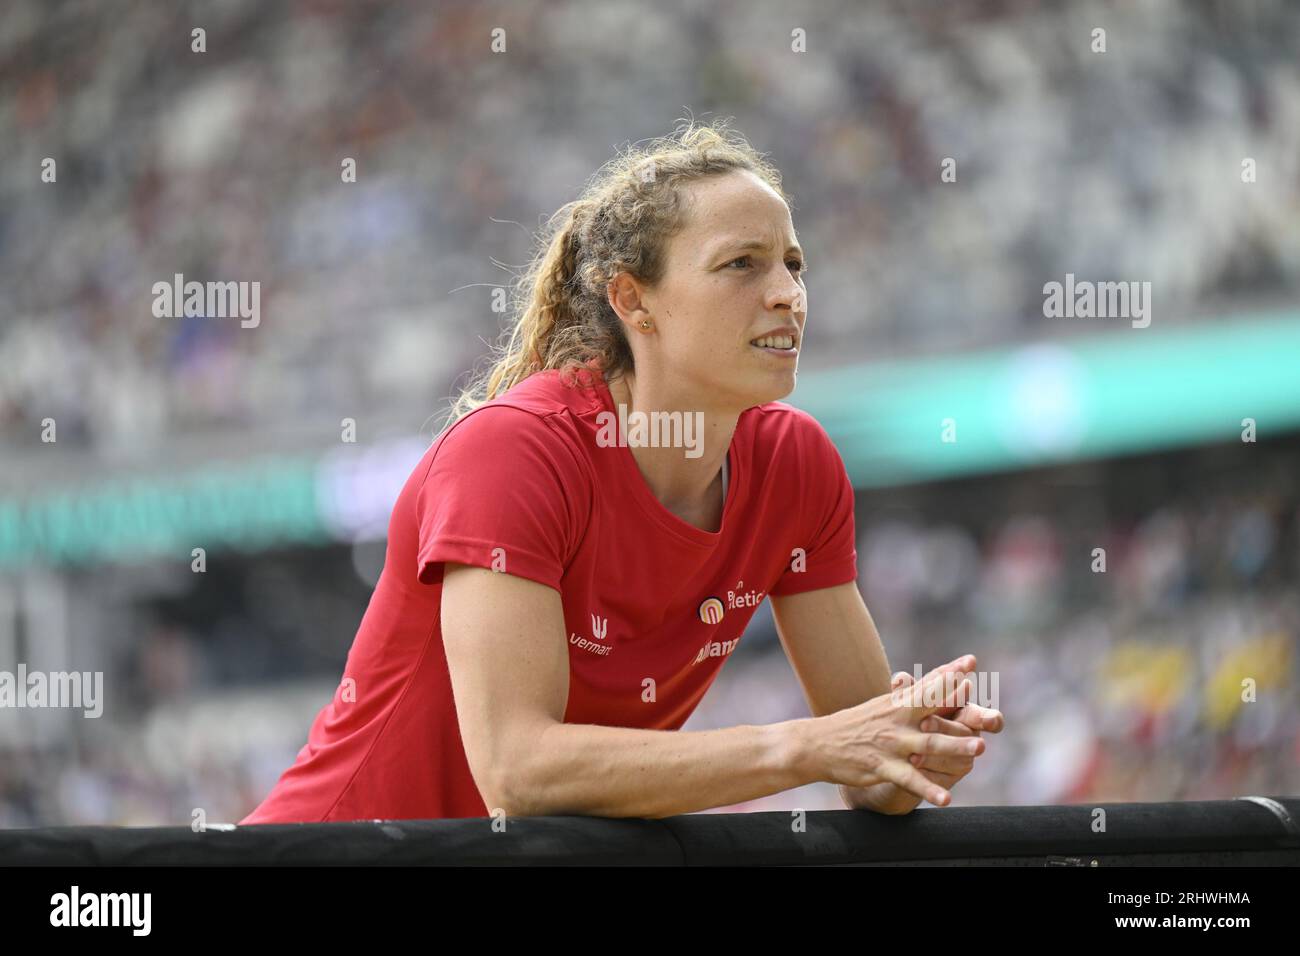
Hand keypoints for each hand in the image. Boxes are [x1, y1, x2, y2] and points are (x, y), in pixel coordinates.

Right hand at [819, 663, 983, 807]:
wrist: (818, 744)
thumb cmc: (854, 725)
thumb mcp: (881, 706)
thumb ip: (906, 697)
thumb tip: (928, 682)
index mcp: (898, 703)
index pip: (928, 684)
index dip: (951, 672)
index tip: (971, 660)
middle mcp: (898, 719)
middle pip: (933, 707)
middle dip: (960, 703)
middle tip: (987, 704)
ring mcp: (892, 743)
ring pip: (929, 743)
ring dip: (955, 745)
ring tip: (980, 748)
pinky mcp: (883, 766)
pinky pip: (910, 779)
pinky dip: (928, 789)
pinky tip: (945, 799)